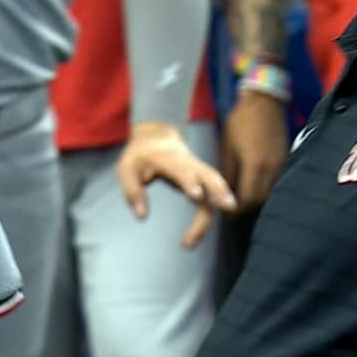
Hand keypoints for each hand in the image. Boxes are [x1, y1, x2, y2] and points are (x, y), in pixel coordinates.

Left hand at [116, 121, 237, 248]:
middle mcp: (187, 163)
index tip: (197, 196)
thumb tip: (141, 216)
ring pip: (215, 182)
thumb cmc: (139, 156)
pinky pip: (213, 190)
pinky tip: (218, 219)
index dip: (190, 182)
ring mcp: (197, 169)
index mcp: (168, 159)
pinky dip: (218, 203)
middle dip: (218, 189)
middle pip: (207, 175)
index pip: (181, 170)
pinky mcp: (200, 177)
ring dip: (223, 196)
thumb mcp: (126, 169)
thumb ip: (133, 192)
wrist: (155, 137)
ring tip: (230, 212)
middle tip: (228, 206)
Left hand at [221, 91, 288, 212]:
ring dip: (257, 199)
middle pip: (260, 200)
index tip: (226, 213)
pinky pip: (277, 182)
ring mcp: (282, 164)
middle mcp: (272, 168)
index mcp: (255, 165)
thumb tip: (223, 192)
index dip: (236, 210)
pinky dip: (266, 188)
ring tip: (242, 198)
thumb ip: (227, 172)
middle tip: (232, 208)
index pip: (247, 199)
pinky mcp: (287, 160)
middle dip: (246, 207)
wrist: (264, 102)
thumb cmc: (241, 122)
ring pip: (270, 193)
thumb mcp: (228, 146)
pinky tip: (255, 185)